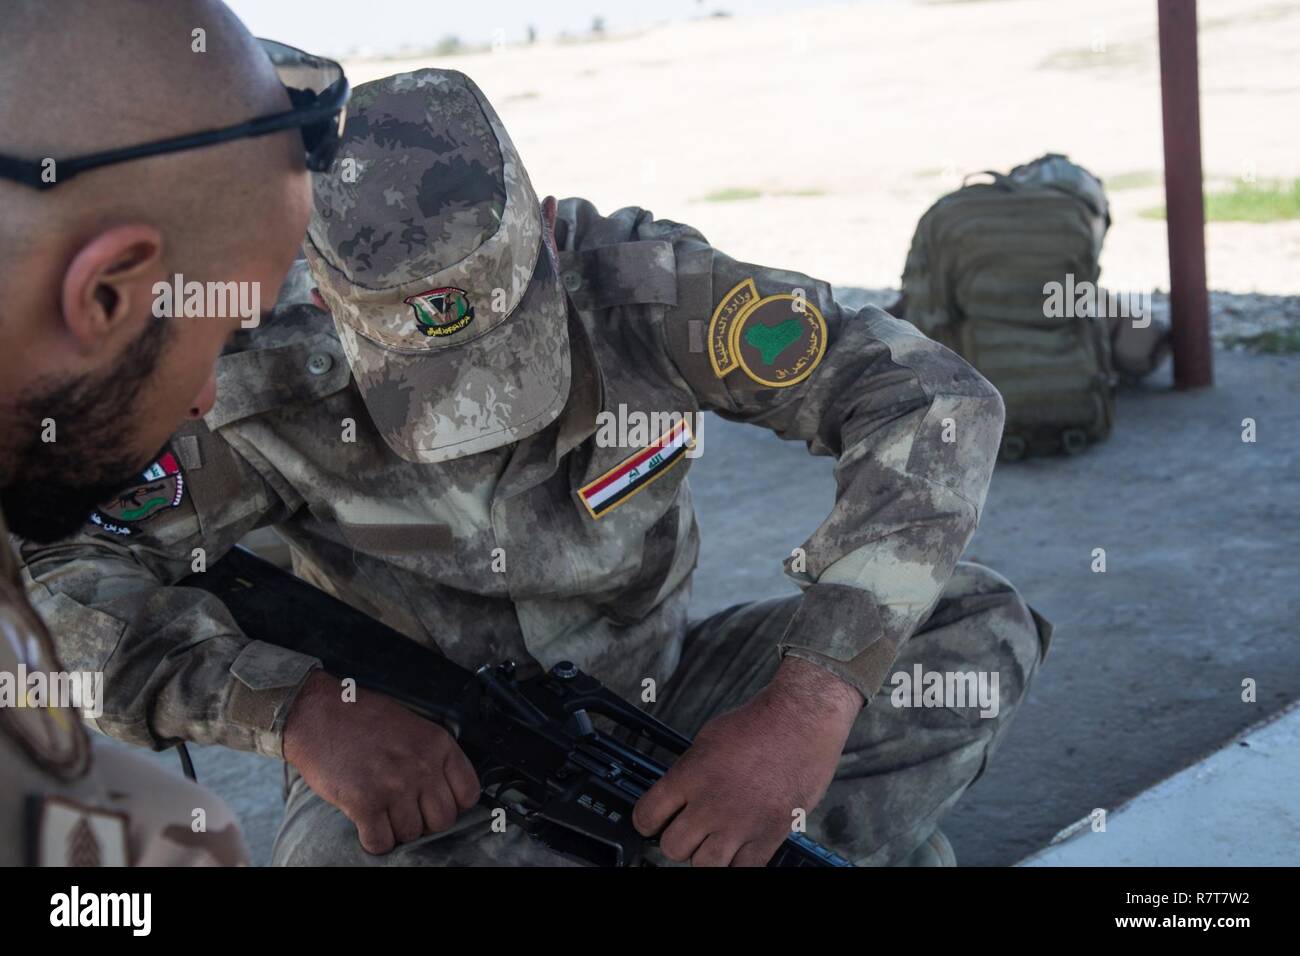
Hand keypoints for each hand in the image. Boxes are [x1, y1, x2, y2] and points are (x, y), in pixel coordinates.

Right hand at [282, 670, 480, 853]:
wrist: (316, 714)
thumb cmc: (360, 716)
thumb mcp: (412, 723)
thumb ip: (432, 753)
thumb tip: (443, 787)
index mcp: (437, 744)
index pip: (468, 793)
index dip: (453, 804)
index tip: (437, 804)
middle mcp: (421, 766)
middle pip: (443, 820)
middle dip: (426, 821)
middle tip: (407, 812)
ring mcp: (394, 786)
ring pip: (412, 833)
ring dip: (397, 830)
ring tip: (382, 812)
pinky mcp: (364, 803)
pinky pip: (381, 842)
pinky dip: (373, 840)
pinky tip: (367, 824)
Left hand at [633, 657, 860, 866]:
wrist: (801, 721)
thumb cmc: (759, 723)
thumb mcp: (708, 739)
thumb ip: (690, 772)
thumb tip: (678, 796)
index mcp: (690, 775)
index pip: (647, 815)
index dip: (646, 821)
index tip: (653, 822)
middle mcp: (710, 804)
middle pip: (672, 847)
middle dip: (677, 840)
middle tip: (689, 831)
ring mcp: (740, 824)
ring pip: (704, 866)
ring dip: (705, 856)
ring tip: (715, 842)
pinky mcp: (769, 835)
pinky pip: (743, 870)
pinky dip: (738, 863)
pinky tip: (740, 850)